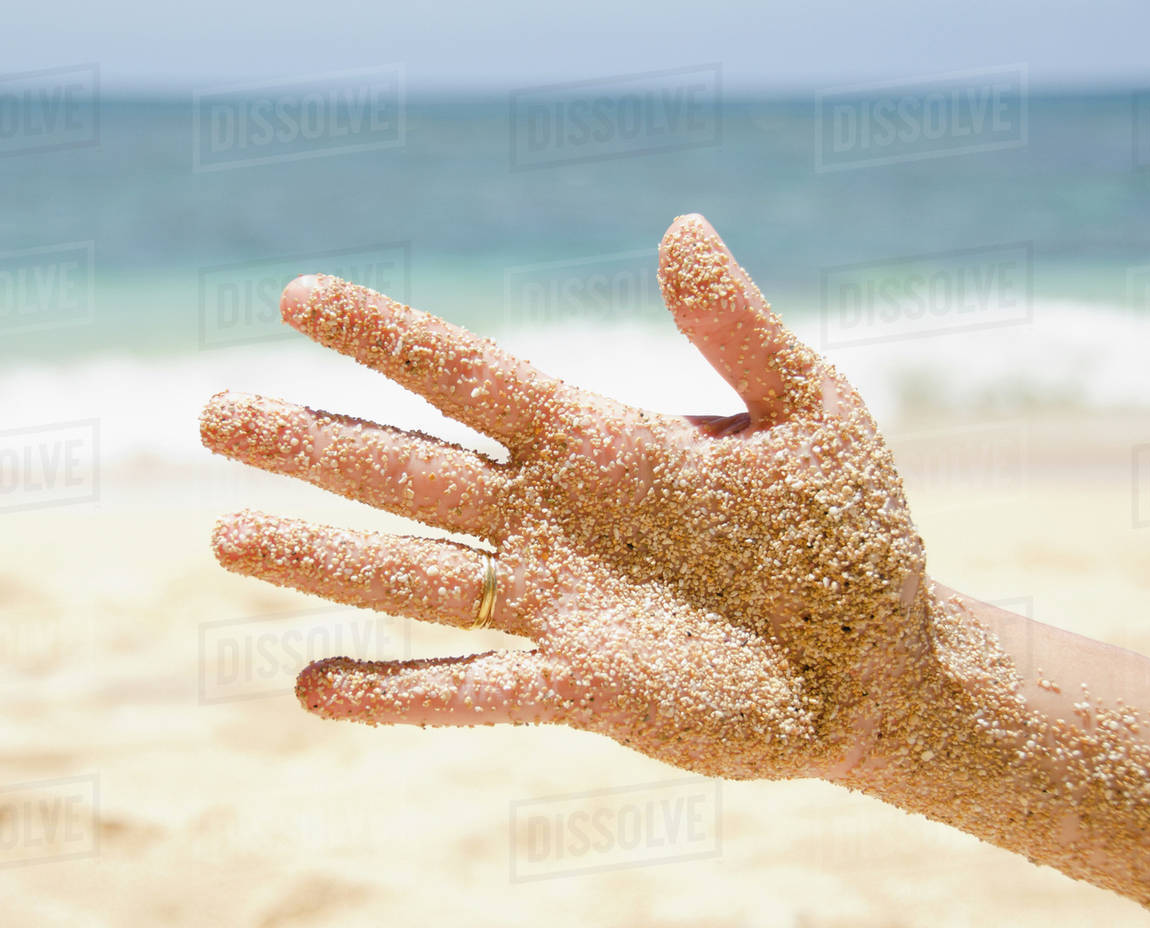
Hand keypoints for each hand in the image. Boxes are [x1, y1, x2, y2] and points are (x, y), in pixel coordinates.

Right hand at [201, 214, 929, 780]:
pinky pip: (471, 690)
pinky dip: (396, 693)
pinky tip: (314, 690)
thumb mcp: (814, 409)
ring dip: (325, 561)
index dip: (385, 339)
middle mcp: (559, 520)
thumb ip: (739, 330)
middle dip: (314, 444)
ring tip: (229, 538)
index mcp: (603, 442)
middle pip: (413, 473)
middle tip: (213, 412)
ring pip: (418, 578)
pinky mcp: (583, 690)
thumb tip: (680, 226)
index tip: (299, 299)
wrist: (878, 659)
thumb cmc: (852, 526)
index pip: (472, 378)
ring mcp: (563, 607)